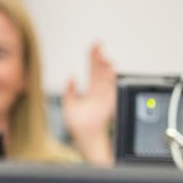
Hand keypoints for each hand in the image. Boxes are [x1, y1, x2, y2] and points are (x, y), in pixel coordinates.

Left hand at [63, 42, 115, 165]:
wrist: (87, 137)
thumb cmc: (79, 126)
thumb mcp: (69, 105)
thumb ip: (69, 91)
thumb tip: (71, 77)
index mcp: (91, 90)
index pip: (93, 69)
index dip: (93, 57)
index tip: (95, 45)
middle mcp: (100, 91)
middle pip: (101, 70)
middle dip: (101, 57)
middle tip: (99, 47)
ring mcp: (106, 96)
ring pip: (108, 77)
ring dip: (107, 66)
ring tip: (105, 58)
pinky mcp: (110, 102)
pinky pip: (113, 87)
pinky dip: (113, 78)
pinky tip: (111, 70)